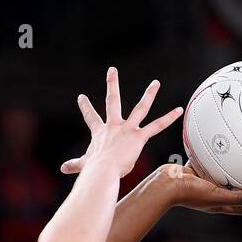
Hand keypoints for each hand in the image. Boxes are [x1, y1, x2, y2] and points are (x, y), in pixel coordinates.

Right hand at [60, 67, 183, 179]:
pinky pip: (157, 125)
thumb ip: (74, 165)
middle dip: (112, 84)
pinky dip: (169, 118)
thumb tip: (62, 169)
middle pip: (112, 100)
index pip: (90, 117)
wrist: (102, 170)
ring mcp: (127, 129)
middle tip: (112, 70)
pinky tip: (179, 110)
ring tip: (155, 83)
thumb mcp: (82, 165)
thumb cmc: (93, 169)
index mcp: (100, 133)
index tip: (82, 97)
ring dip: (149, 94)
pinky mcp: (139, 137)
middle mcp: (113, 126)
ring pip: (140, 107)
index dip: (86, 107)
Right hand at [152, 162, 241, 214]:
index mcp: (219, 204)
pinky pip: (210, 164)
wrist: (165, 184)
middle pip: (236, 194)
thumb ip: (237, 196)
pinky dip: (216, 158)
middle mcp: (214, 195)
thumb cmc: (190, 193)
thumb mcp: (217, 195)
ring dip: (234, 172)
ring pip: (224, 178)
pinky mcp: (196, 173)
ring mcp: (205, 184)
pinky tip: (222, 146)